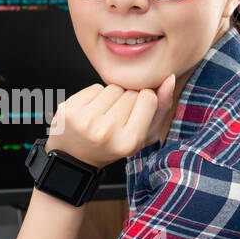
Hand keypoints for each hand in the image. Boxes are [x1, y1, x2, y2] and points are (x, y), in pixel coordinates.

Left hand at [44, 73, 176, 167]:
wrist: (75, 159)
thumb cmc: (113, 147)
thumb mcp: (144, 136)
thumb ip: (161, 108)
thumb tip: (169, 79)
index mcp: (129, 141)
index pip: (148, 98)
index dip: (144, 101)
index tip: (136, 114)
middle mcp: (106, 131)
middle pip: (129, 92)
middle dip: (127, 100)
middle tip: (117, 119)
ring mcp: (85, 120)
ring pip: (112, 87)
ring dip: (112, 97)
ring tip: (105, 115)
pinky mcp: (69, 109)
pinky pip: (95, 87)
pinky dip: (96, 96)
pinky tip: (92, 112)